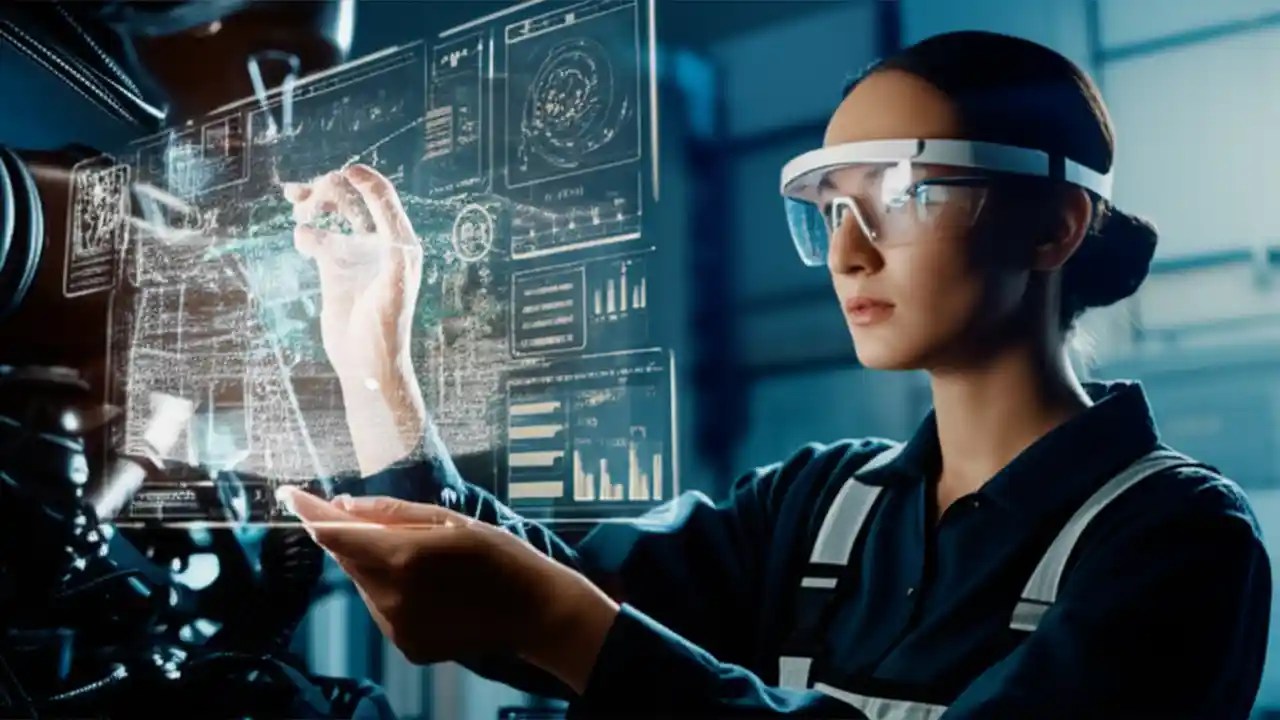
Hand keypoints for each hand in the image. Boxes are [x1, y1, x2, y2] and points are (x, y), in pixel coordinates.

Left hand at [279, 488, 619, 693]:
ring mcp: (398, 627)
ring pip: (366, 585)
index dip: (310, 511)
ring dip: (380, 568)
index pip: (337, 533)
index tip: (289, 494)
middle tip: (402, 531)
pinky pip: (384, 610)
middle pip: (351, 559)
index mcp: (404, 559)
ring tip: (431, 564)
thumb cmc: (499, 555)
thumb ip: (392, 514)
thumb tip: (343, 506)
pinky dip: (396, 594)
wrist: (535, 610)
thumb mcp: (451, 521)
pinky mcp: (407, 645)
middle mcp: (393, 598)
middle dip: (360, 539)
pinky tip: (435, 590)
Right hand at [283, 165, 426, 473]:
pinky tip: (303, 242)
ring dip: (314, 204)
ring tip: (298, 206)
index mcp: (401, 243)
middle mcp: (379, 244)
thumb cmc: (386, 329)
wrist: (364, 363)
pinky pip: (316, 237)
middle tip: (310, 199)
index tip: (342, 172)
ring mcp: (355, 254)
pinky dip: (306, 232)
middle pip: (353, 199)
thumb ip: (395, 251)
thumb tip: (389, 221)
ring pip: (332, 214)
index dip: (365, 180)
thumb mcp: (396, 288)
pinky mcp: (334, 268)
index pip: (383, 199)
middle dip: (330, 190)